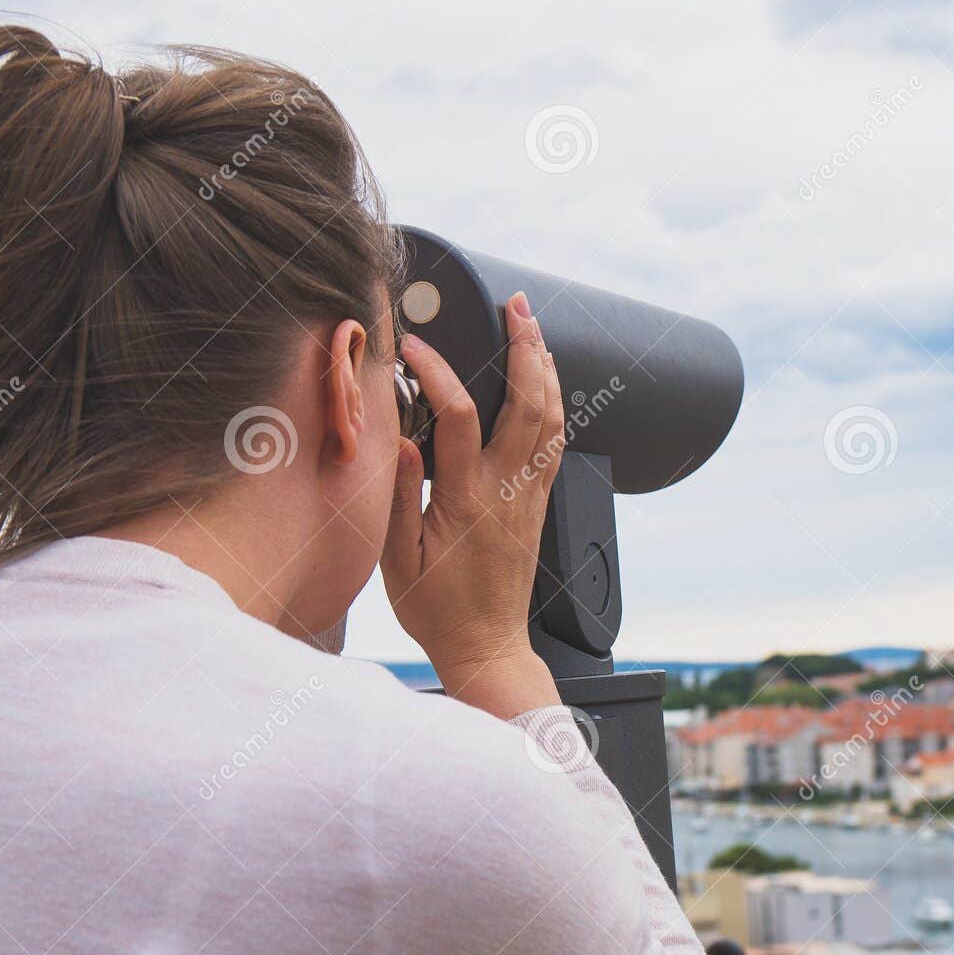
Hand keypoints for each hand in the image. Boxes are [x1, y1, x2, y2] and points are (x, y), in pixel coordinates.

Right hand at [382, 292, 564, 718]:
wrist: (487, 647)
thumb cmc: (437, 610)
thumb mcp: (398, 560)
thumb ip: (401, 498)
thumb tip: (405, 443)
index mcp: (465, 502)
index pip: (458, 417)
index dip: (438, 373)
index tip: (415, 349)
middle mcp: (506, 492)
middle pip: (528, 404)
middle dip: (525, 348)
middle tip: (515, 307)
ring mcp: (529, 497)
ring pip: (551, 419)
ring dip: (546, 368)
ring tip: (534, 328)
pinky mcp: (538, 505)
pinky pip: (555, 443)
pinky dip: (553, 403)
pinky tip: (544, 382)